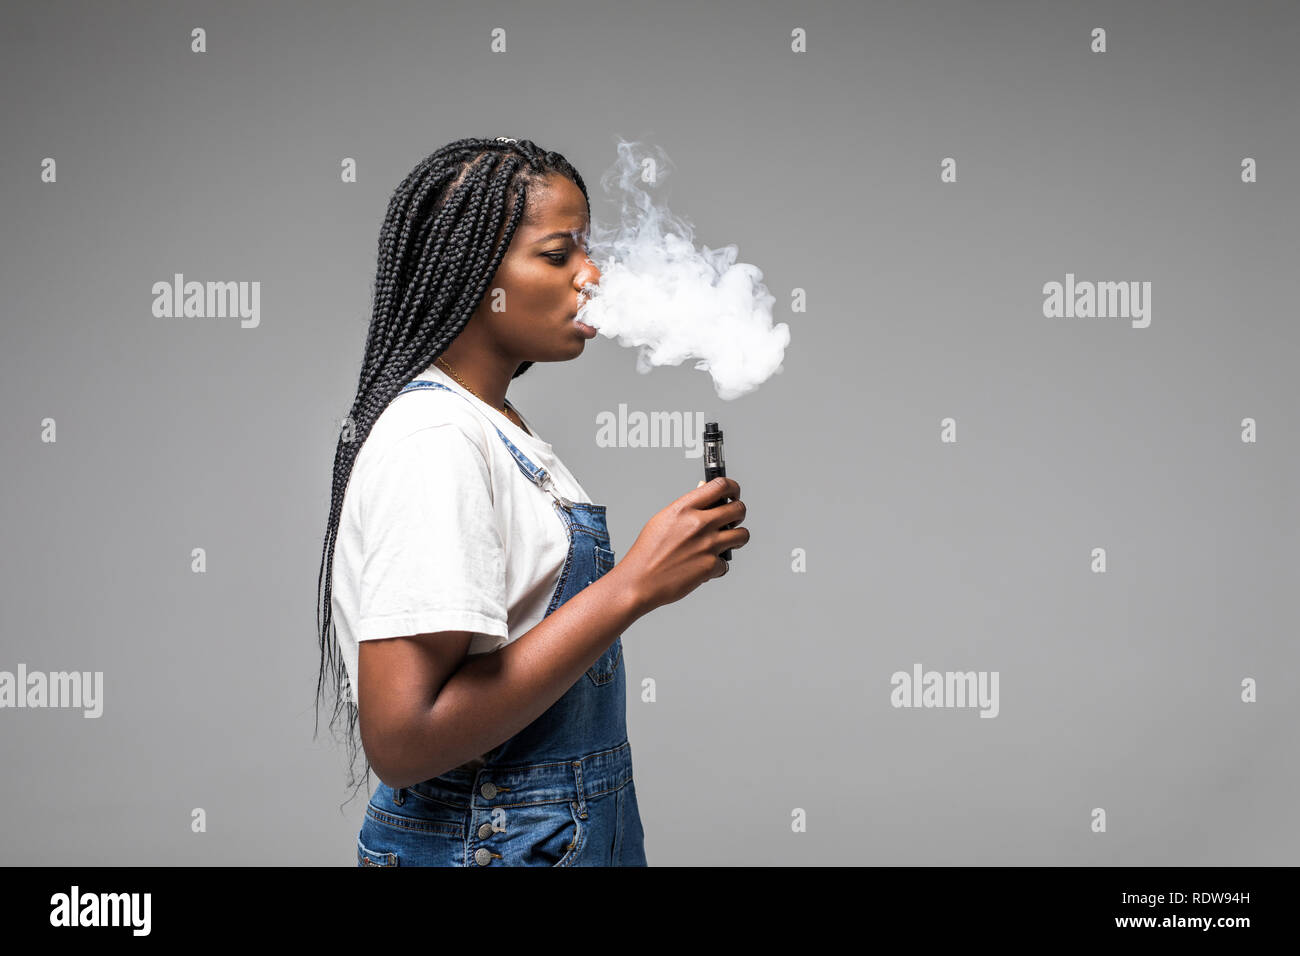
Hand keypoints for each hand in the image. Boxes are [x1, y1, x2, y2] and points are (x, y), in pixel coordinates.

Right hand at [613, 477, 748, 614]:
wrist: (639, 581)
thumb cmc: (648, 552)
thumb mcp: (663, 520)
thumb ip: (687, 506)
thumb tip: (704, 490)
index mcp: (684, 508)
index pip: (720, 486)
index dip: (733, 487)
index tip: (734, 492)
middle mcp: (699, 523)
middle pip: (739, 509)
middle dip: (739, 513)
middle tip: (733, 519)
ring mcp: (707, 545)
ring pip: (742, 535)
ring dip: (737, 538)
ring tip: (728, 542)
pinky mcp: (710, 566)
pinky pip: (726, 563)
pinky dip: (717, 566)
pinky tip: (704, 567)